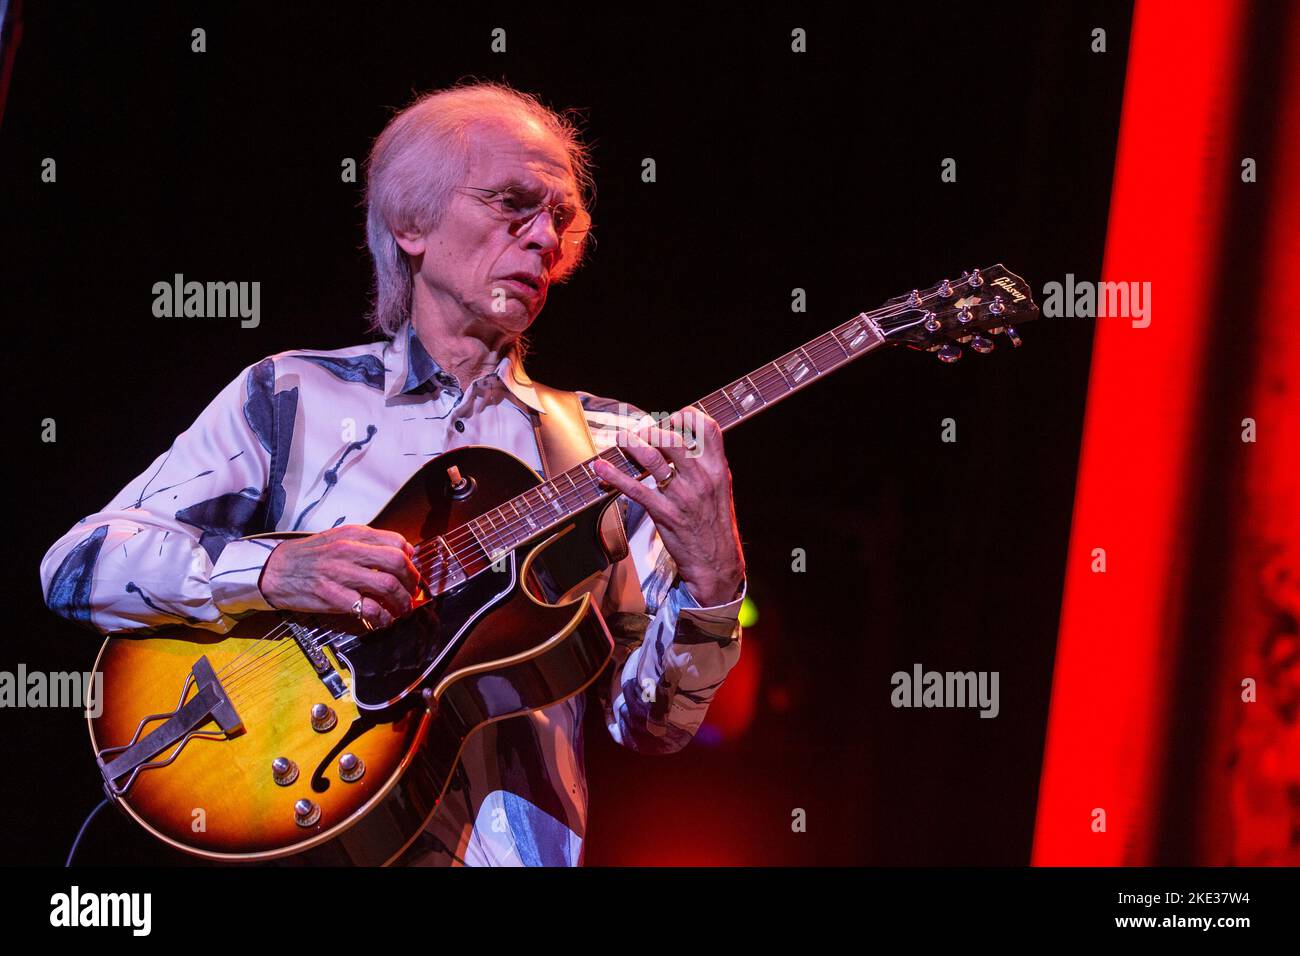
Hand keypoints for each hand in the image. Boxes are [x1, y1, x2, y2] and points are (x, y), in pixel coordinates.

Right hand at [259, 525, 420, 627]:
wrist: (273, 570)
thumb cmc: (308, 556)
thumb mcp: (338, 538)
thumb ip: (368, 543)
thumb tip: (403, 552)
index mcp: (353, 535)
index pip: (396, 542)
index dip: (410, 560)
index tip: (411, 573)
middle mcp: (349, 551)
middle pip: (397, 562)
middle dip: (411, 581)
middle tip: (411, 593)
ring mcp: (340, 574)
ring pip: (387, 586)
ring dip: (401, 602)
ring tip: (401, 609)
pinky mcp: (332, 596)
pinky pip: (368, 608)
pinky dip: (382, 617)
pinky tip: (383, 620)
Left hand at [591, 408, 744, 606]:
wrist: (717, 562)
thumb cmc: (714, 523)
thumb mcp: (720, 488)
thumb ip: (704, 464)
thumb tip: (679, 441)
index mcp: (718, 468)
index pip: (707, 427)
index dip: (686, 416)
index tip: (670, 418)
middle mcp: (702, 478)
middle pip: (674, 438)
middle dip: (651, 429)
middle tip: (638, 431)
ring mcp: (683, 496)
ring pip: (653, 458)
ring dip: (631, 443)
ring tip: (619, 438)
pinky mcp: (665, 514)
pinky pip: (636, 489)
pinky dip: (615, 476)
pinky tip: (601, 468)